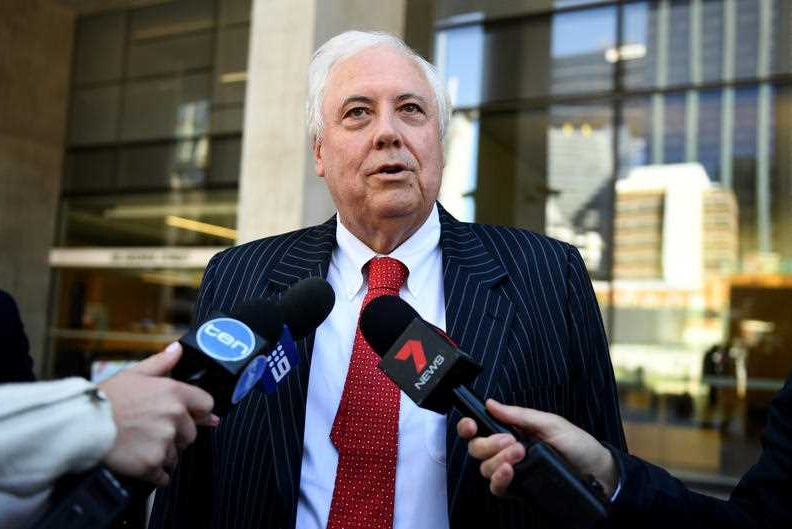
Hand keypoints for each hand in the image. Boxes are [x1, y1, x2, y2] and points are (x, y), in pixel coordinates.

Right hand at [98, 342, 218, 486]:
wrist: (81, 424)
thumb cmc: (105, 398)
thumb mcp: (134, 373)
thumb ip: (161, 362)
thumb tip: (178, 349)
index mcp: (174, 393)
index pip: (206, 404)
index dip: (199, 412)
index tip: (194, 417)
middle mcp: (174, 417)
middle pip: (191, 433)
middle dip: (178, 435)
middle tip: (154, 432)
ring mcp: (164, 442)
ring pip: (177, 455)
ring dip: (165, 454)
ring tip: (142, 446)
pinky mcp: (151, 464)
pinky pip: (164, 476)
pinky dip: (155, 473)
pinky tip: (142, 463)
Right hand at [457, 399, 617, 496]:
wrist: (597, 472)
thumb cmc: (577, 444)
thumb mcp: (550, 422)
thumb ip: (519, 415)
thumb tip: (491, 403)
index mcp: (511, 430)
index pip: (480, 428)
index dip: (468, 426)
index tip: (471, 424)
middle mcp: (506, 451)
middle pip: (477, 449)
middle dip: (489, 443)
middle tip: (511, 440)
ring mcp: (511, 471)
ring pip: (485, 468)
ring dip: (498, 459)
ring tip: (519, 453)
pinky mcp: (518, 489)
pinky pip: (496, 488)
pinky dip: (499, 479)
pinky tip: (510, 471)